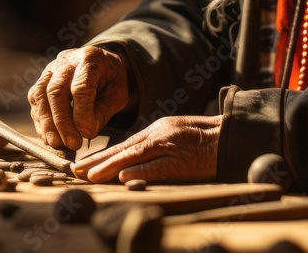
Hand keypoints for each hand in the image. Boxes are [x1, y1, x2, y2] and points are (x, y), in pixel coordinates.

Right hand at [28, 46, 130, 149]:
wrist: (99, 64)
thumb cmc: (109, 80)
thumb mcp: (117, 93)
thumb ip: (103, 111)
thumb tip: (86, 132)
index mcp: (89, 60)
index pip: (81, 88)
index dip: (82, 113)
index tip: (88, 134)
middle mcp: (65, 62)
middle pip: (56, 91)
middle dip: (62, 122)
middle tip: (72, 144)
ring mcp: (49, 71)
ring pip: (40, 97)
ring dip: (47, 124)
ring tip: (58, 144)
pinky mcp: (40, 83)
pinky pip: (35, 103)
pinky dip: (41, 122)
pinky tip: (51, 138)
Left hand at [73, 115, 221, 182]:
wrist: (232, 136)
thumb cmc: (206, 138)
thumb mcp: (176, 135)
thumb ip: (155, 147)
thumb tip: (132, 164)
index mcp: (157, 129)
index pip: (125, 145)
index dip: (103, 155)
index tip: (84, 165)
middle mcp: (159, 134)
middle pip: (123, 149)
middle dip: (98, 161)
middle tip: (76, 171)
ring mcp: (170, 146)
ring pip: (134, 157)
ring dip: (110, 167)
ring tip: (90, 176)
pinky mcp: (182, 160)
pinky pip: (158, 167)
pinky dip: (140, 172)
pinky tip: (123, 178)